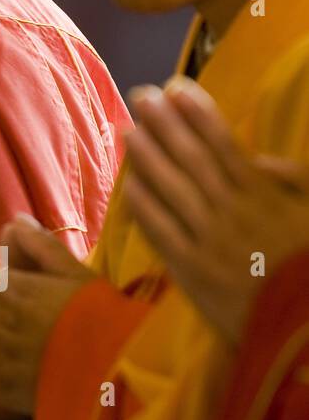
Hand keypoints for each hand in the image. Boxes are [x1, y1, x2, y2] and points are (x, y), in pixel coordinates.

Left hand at [123, 77, 308, 345]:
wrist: (302, 332)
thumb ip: (298, 184)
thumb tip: (263, 160)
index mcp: (265, 197)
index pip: (225, 144)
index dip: (198, 113)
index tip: (176, 87)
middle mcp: (233, 213)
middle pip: (191, 159)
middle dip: (166, 123)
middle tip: (142, 95)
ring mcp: (209, 241)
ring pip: (171, 189)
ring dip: (147, 157)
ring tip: (128, 130)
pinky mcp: (192, 271)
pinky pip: (162, 233)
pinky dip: (144, 207)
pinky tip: (127, 184)